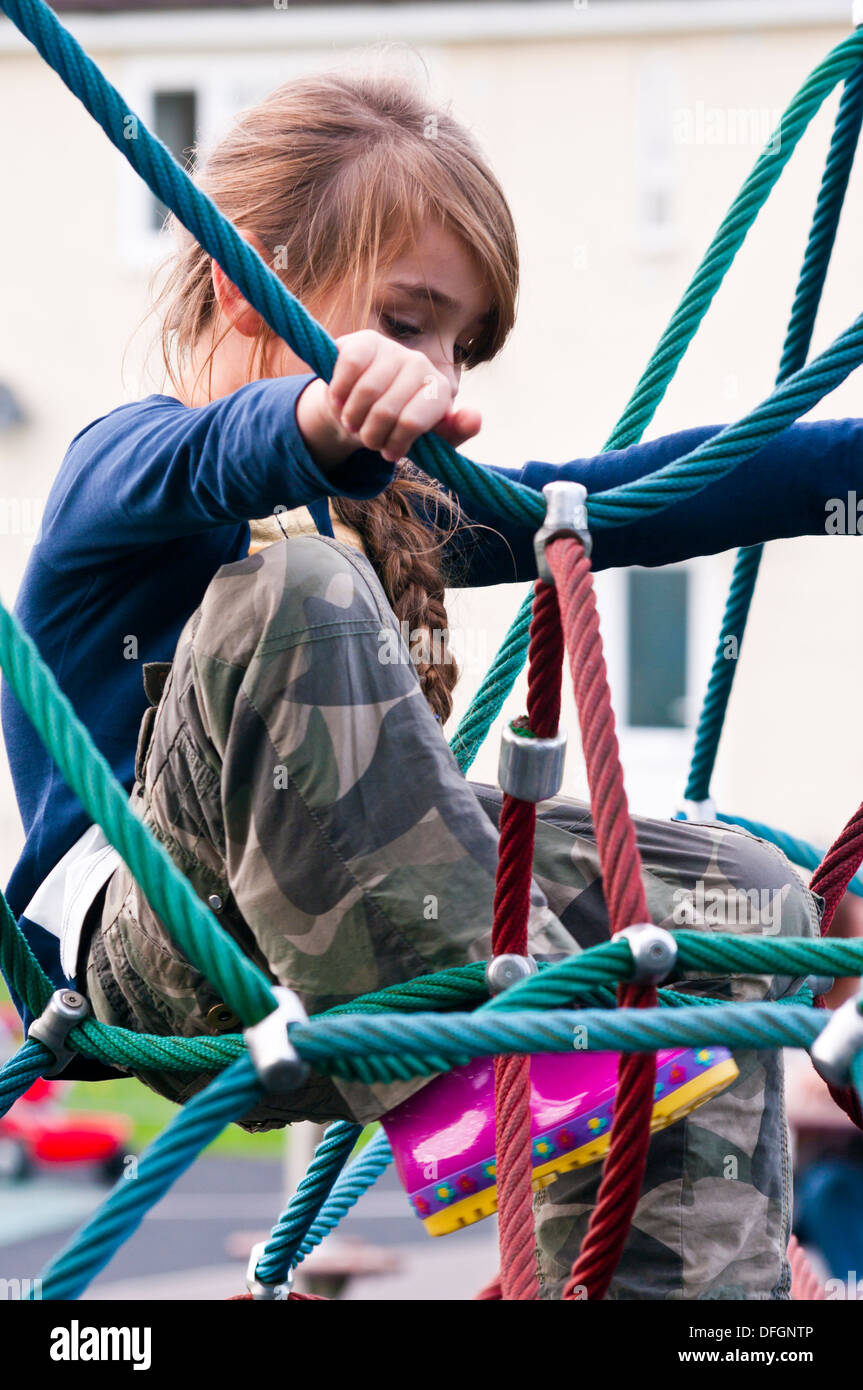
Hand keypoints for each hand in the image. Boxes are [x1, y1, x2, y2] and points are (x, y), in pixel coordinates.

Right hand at [295, 330, 480, 469]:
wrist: (365, 403)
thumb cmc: (399, 424)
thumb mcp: (428, 438)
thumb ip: (453, 432)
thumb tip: (475, 417)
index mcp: (439, 390)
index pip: (412, 422)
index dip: (393, 444)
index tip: (389, 453)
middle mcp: (421, 364)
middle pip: (386, 412)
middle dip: (370, 435)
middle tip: (367, 439)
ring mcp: (393, 349)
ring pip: (365, 392)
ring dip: (351, 418)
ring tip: (353, 422)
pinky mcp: (365, 340)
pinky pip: (349, 368)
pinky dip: (338, 393)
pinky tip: (339, 402)